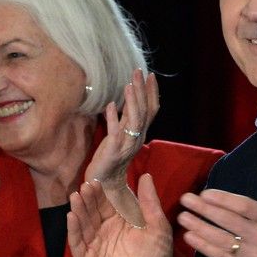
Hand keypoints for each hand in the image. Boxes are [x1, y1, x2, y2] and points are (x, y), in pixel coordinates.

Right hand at [67, 175, 173, 256]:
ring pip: (83, 224)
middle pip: (93, 211)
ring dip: (78, 211)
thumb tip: (146, 175)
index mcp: (119, 221)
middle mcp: (104, 230)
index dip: (102, 192)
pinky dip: (74, 230)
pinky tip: (71, 217)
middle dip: (88, 199)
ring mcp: (94, 245)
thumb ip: (150, 203)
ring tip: (76, 197)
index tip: (97, 178)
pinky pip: (77, 243)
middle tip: (85, 186)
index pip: (107, 202)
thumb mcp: (157, 227)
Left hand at [85, 69, 158, 225]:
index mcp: (140, 134)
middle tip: (139, 72)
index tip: (150, 75)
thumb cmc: (111, 158)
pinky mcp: (113, 153)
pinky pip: (116, 134)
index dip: (152, 93)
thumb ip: (126, 117)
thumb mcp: (121, 134)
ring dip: (132, 102)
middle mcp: (137, 139)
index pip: (151, 110)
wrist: (105, 184)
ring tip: (128, 85)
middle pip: (144, 112)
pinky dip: (114, 119)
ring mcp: (126, 146)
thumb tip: (129, 96)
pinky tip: (111, 105)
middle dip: (142, 91)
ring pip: (134, 122)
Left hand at [178, 157, 256, 256]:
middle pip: (229, 222)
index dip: (223, 200)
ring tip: (183, 217)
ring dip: (199, 228)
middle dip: (205, 210)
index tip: (205, 193)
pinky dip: (204, 247)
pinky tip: (190, 237)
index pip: (244, 207)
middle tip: (186, 200)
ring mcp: (253, 256)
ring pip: (221, 240)